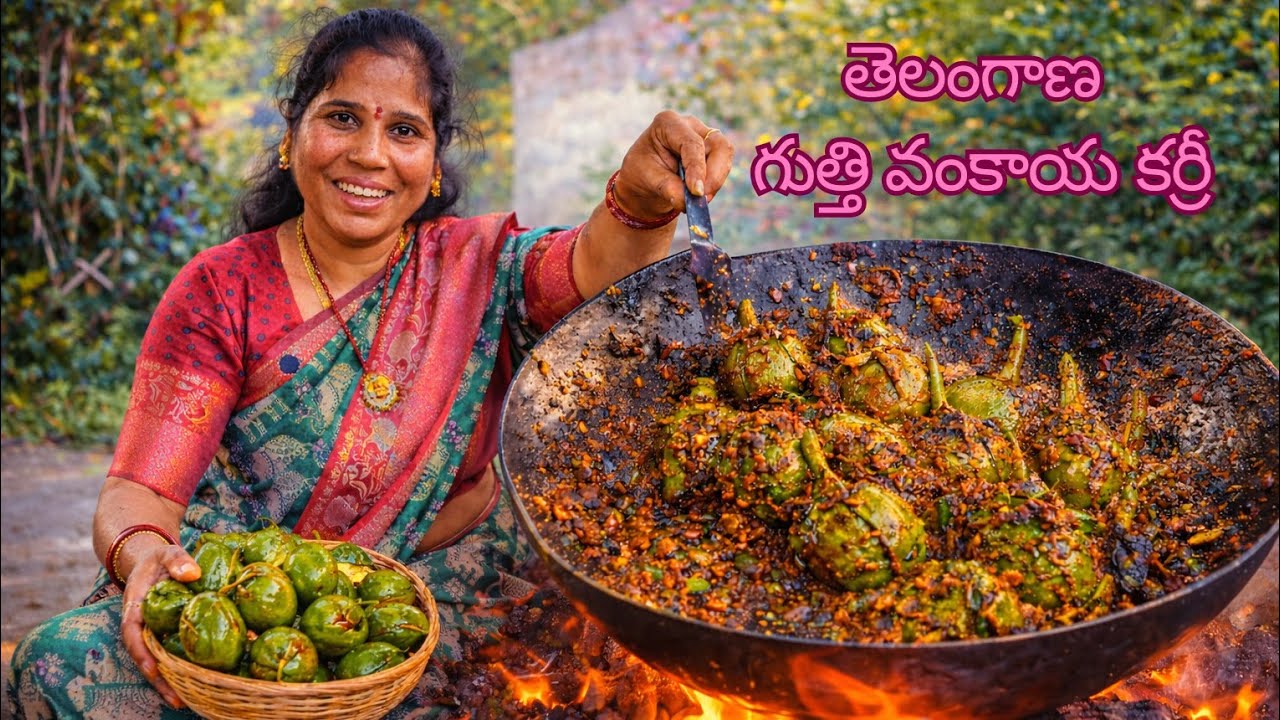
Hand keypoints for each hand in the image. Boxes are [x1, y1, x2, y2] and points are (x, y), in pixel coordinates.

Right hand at [119, 543, 200, 708]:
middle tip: (178, 700)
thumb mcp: (167, 553)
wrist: (153, 562)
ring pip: (157, 663)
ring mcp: (151, 635)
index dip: (142, 655)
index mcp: (134, 610)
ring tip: (187, 702)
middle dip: (159, 681)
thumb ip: (177, 560)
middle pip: (145, 659)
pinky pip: (169, 656)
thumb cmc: (159, 559)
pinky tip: (197, 684)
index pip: (133, 637)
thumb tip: (193, 574)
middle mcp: (140, 628)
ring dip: (169, 683)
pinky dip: (179, 670)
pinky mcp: (164, 637)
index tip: (153, 670)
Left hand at [611, 110, 734, 220]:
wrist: (644, 179)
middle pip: (718, 145)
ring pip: (725, 155)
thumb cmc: (642, 173)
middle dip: (714, 175)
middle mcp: (690, 125)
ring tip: (699, 200)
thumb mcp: (647, 179)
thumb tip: (692, 198)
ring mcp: (704, 135)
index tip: (697, 192)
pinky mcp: (712, 150)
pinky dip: (714, 183)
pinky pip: (723, 166)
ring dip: (716, 181)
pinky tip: (700, 195)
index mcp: (667, 123)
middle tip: (702, 198)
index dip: (697, 168)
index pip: (691, 143)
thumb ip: (668, 187)